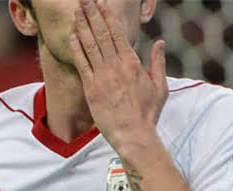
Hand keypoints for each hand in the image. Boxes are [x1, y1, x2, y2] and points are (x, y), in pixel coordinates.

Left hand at [69, 0, 167, 151]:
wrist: (133, 134)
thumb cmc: (147, 113)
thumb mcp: (160, 86)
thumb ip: (158, 63)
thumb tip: (159, 44)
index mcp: (133, 63)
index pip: (118, 34)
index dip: (107, 17)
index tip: (101, 4)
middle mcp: (116, 66)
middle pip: (102, 35)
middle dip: (93, 15)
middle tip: (84, 0)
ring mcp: (103, 77)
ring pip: (90, 46)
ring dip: (82, 27)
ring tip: (76, 12)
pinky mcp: (91, 89)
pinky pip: (83, 65)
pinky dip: (77, 49)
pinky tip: (72, 36)